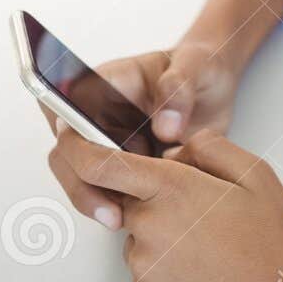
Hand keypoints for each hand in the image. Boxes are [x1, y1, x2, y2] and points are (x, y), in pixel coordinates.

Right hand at [42, 44, 243, 227]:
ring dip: (98, 198)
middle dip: (81, 181)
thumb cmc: (198, 66)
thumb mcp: (195, 64)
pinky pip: (111, 189)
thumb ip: (179, 88)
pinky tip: (141, 213)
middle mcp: (101, 115)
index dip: (68, 133)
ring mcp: (113, 142)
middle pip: (67, 150)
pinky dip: (120, 204)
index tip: (87, 157)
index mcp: (107, 82)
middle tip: (107, 207)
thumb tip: (165, 126)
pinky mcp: (129, 165)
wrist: (216, 87)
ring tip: (121, 217)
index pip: (67, 106)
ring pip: (84, 175)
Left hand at [49, 127, 282, 281]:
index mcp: (171, 189)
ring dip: (164, 228)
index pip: (99, 163)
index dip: (75, 145)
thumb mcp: (253, 170)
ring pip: (139, 231)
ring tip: (212, 238)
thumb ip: (206, 146)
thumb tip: (177, 147)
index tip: (69, 134)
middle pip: (128, 198)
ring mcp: (145, 264)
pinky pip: (146, 262)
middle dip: (156, 195)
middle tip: (203, 205)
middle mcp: (149, 227)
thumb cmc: (273, 238)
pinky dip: (169, 258)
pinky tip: (206, 260)